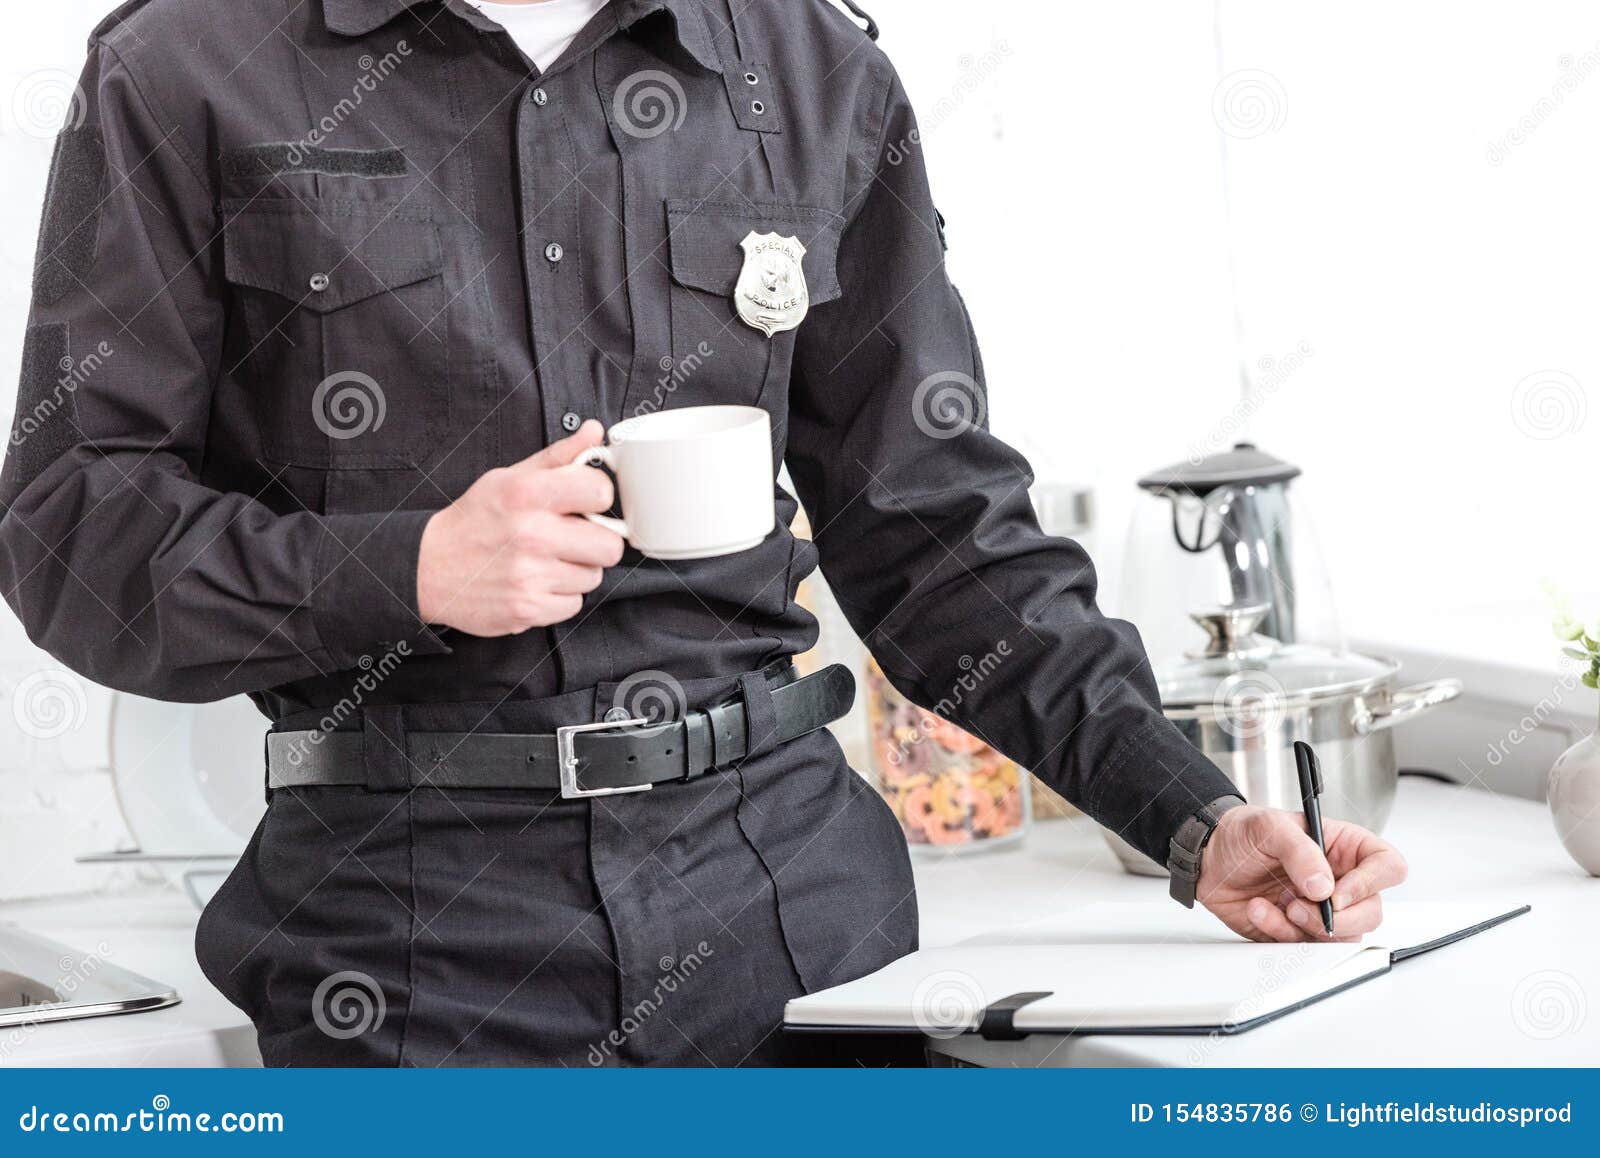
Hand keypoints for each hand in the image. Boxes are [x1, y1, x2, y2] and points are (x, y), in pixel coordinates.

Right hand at [416, 421, 624, 635]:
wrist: (427, 567)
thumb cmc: (473, 520)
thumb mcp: (508, 478)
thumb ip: (557, 457)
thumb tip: (595, 431)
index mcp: (527, 494)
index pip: (601, 492)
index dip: (599, 497)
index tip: (588, 502)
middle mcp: (531, 534)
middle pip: (610, 546)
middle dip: (597, 542)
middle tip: (575, 539)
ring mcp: (530, 575)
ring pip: (593, 577)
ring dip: (577, 570)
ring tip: (549, 560)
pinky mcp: (527, 609)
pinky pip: (574, 604)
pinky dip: (560, 597)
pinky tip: (539, 581)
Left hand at [1196, 805, 1407, 942]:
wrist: (1206, 857)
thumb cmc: (1240, 834)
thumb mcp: (1268, 827)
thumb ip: (1299, 851)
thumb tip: (1324, 886)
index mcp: (1343, 848)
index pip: (1387, 866)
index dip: (1371, 884)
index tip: (1336, 893)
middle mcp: (1339, 880)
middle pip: (1371, 912)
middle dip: (1338, 918)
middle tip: (1301, 905)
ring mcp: (1320, 909)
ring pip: (1343, 937)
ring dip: (1307, 927)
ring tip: (1280, 905)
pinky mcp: (1297, 930)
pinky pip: (1304, 946)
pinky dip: (1279, 932)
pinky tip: (1259, 909)